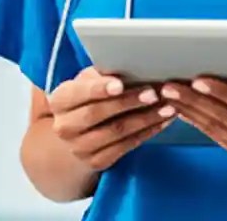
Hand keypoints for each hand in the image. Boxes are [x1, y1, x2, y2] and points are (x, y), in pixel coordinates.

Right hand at [47, 66, 175, 170]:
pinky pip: (126, 146)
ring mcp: (80, 148)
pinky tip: (162, 121)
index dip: (99, 89)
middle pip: (98, 114)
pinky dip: (147, 132)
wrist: (76, 134)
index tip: (120, 84)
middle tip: (153, 93)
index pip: (79, 94)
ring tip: (167, 107)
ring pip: (117, 132)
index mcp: (60, 101)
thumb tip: (129, 64)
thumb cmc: (87, 99)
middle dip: (128, 102)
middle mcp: (65, 127)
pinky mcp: (97, 162)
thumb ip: (101, 74)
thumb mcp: (88, 82)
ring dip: (145, 119)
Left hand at [161, 53, 226, 193]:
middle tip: (169, 85)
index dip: (223, 92)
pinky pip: (222, 140)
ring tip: (168, 97)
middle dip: (193, 100)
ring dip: (191, 113)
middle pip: (224, 118)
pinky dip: (202, 126)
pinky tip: (187, 114)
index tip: (200, 79)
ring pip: (217, 130)